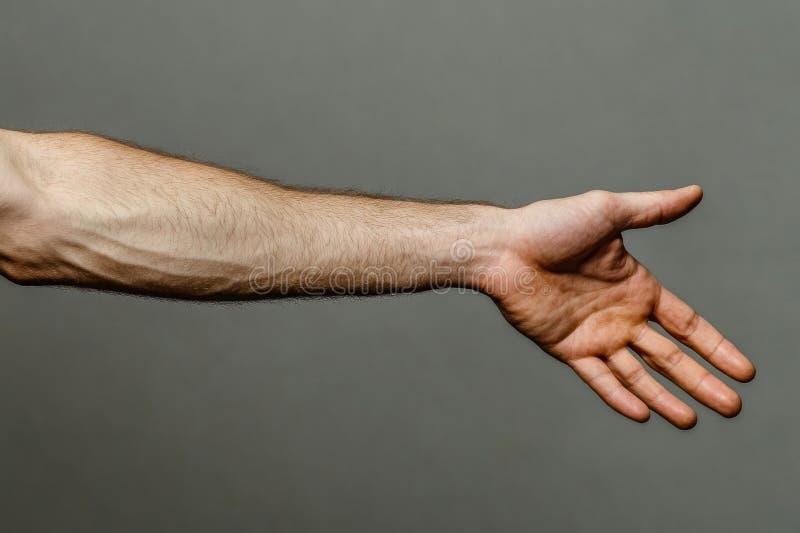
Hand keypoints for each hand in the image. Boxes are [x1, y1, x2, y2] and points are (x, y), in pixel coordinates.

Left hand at [488, 186, 754, 427]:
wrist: (502, 248)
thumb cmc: (548, 225)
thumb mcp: (608, 212)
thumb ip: (653, 208)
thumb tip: (695, 193)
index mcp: (636, 286)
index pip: (687, 324)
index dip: (715, 346)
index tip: (742, 369)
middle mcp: (620, 315)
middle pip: (670, 356)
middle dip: (701, 380)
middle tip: (731, 405)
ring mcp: (595, 334)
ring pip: (639, 373)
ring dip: (665, 397)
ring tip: (692, 420)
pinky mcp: (568, 348)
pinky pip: (598, 378)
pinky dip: (619, 396)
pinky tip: (642, 414)